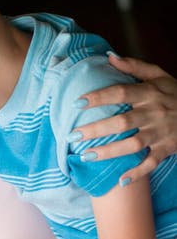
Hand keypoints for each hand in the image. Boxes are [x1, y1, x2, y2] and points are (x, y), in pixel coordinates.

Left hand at [76, 56, 176, 183]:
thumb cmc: (175, 93)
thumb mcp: (159, 75)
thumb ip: (134, 66)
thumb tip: (109, 57)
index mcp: (149, 93)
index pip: (121, 93)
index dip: (99, 97)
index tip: (76, 103)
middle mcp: (154, 113)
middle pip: (122, 122)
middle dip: (96, 130)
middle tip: (73, 135)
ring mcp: (161, 133)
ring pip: (133, 144)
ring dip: (109, 152)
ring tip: (86, 156)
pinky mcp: (167, 149)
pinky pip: (151, 163)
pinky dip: (138, 173)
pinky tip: (120, 181)